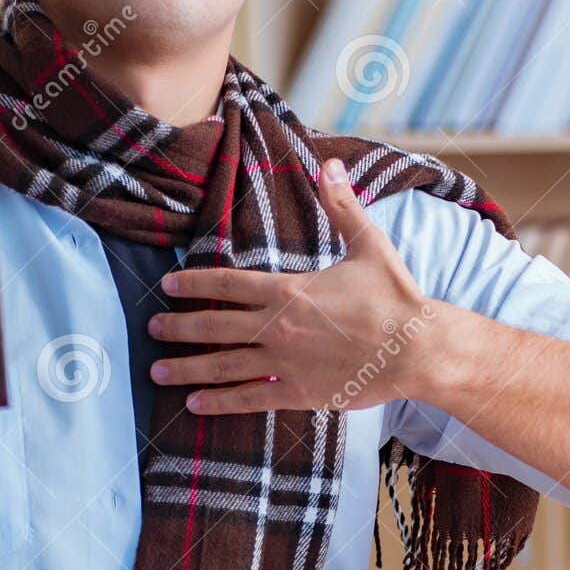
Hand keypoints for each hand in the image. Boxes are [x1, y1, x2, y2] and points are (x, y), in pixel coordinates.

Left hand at [149, 158, 442, 414]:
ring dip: (187, 369)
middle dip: (178, 326)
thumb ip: (342, 206)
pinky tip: (196, 405)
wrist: (418, 349)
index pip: (226, 283)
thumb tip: (330, 165)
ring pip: (223, 366)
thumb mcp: (368, 244)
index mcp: (288, 290)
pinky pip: (251, 398)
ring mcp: (285, 362)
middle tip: (151, 328)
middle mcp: (278, 327)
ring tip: (157, 372)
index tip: (168, 286)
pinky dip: (221, 402)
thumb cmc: (394, 297)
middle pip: (214, 326)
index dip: (193, 284)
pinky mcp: (298, 392)